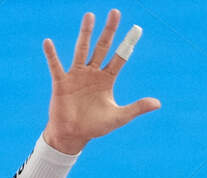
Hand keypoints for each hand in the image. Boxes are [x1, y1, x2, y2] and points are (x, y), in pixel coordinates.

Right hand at [42, 10, 160, 153]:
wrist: (73, 136)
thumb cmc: (95, 126)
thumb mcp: (119, 117)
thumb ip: (137, 108)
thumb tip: (158, 103)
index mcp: (107, 79)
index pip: (120, 57)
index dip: (128, 44)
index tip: (137, 28)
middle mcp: (92, 73)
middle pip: (102, 47)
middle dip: (109, 31)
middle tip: (115, 12)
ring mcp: (76, 75)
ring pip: (82, 49)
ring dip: (86, 33)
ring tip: (90, 16)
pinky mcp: (61, 82)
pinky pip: (55, 66)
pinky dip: (51, 55)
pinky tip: (48, 42)